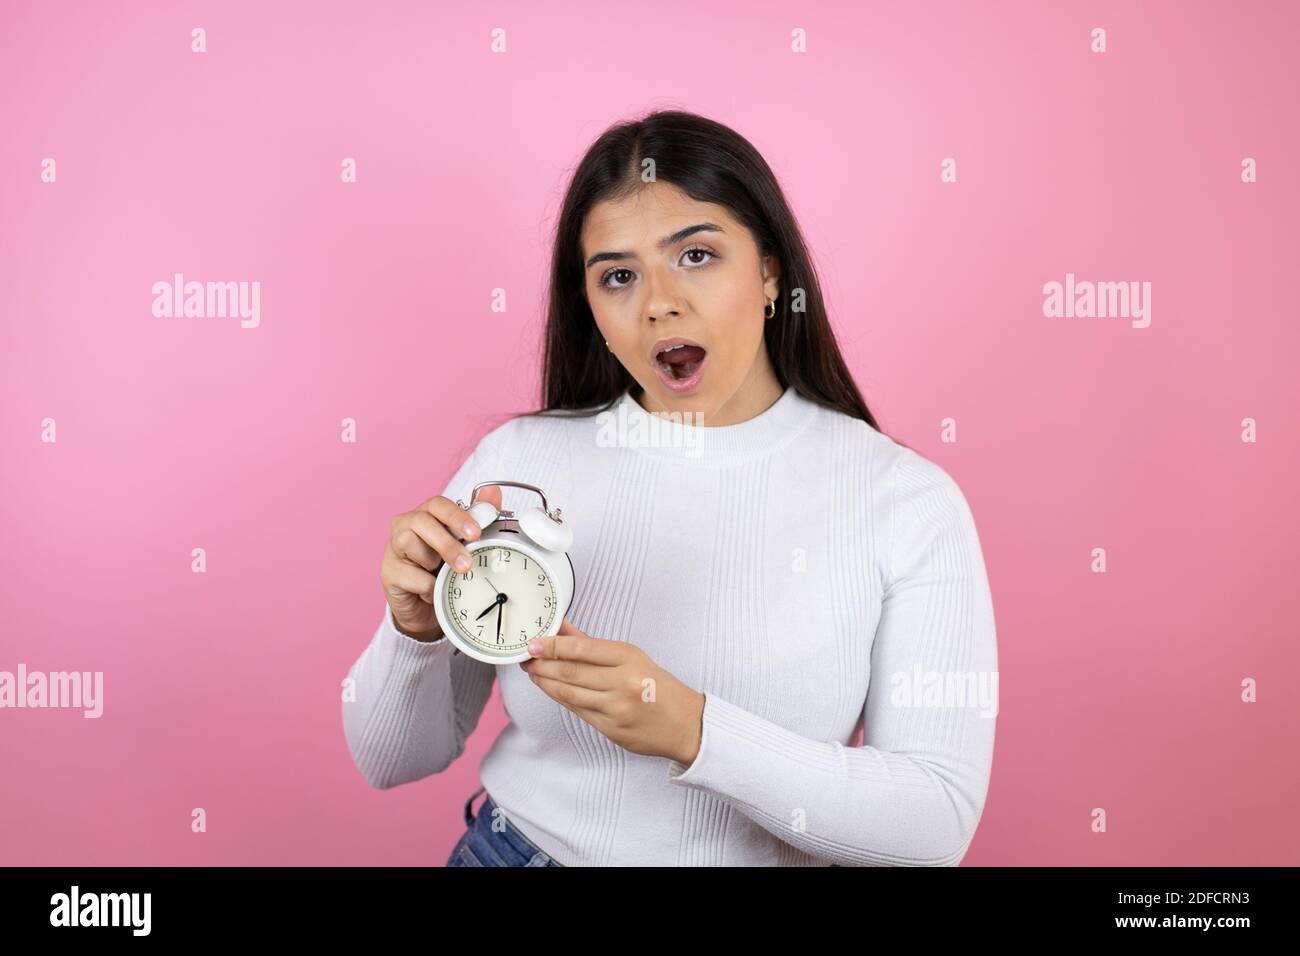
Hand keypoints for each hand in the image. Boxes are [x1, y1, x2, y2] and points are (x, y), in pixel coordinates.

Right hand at [381, 484, 501, 639]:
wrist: (426, 605)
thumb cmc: (443, 567)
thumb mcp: (464, 545)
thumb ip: (478, 518)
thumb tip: (492, 492)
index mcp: (426, 514)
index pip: (438, 504)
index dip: (457, 516)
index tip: (475, 533)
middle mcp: (405, 525)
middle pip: (421, 521)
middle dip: (446, 543)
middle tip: (465, 564)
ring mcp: (393, 548)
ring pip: (408, 542)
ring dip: (431, 562)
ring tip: (439, 575)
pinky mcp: (387, 571)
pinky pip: (408, 574)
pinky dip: (425, 586)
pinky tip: (430, 591)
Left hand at [520, 619, 704, 764]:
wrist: (685, 724)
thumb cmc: (658, 687)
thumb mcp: (631, 657)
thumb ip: (591, 644)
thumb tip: (561, 627)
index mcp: (629, 658)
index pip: (581, 648)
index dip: (552, 645)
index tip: (533, 643)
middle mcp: (623, 682)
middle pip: (570, 671)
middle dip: (542, 663)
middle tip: (526, 657)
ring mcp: (616, 708)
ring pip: (568, 692)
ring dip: (545, 681)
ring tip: (533, 672)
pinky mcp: (610, 729)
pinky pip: (577, 710)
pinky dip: (559, 697)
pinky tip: (550, 688)